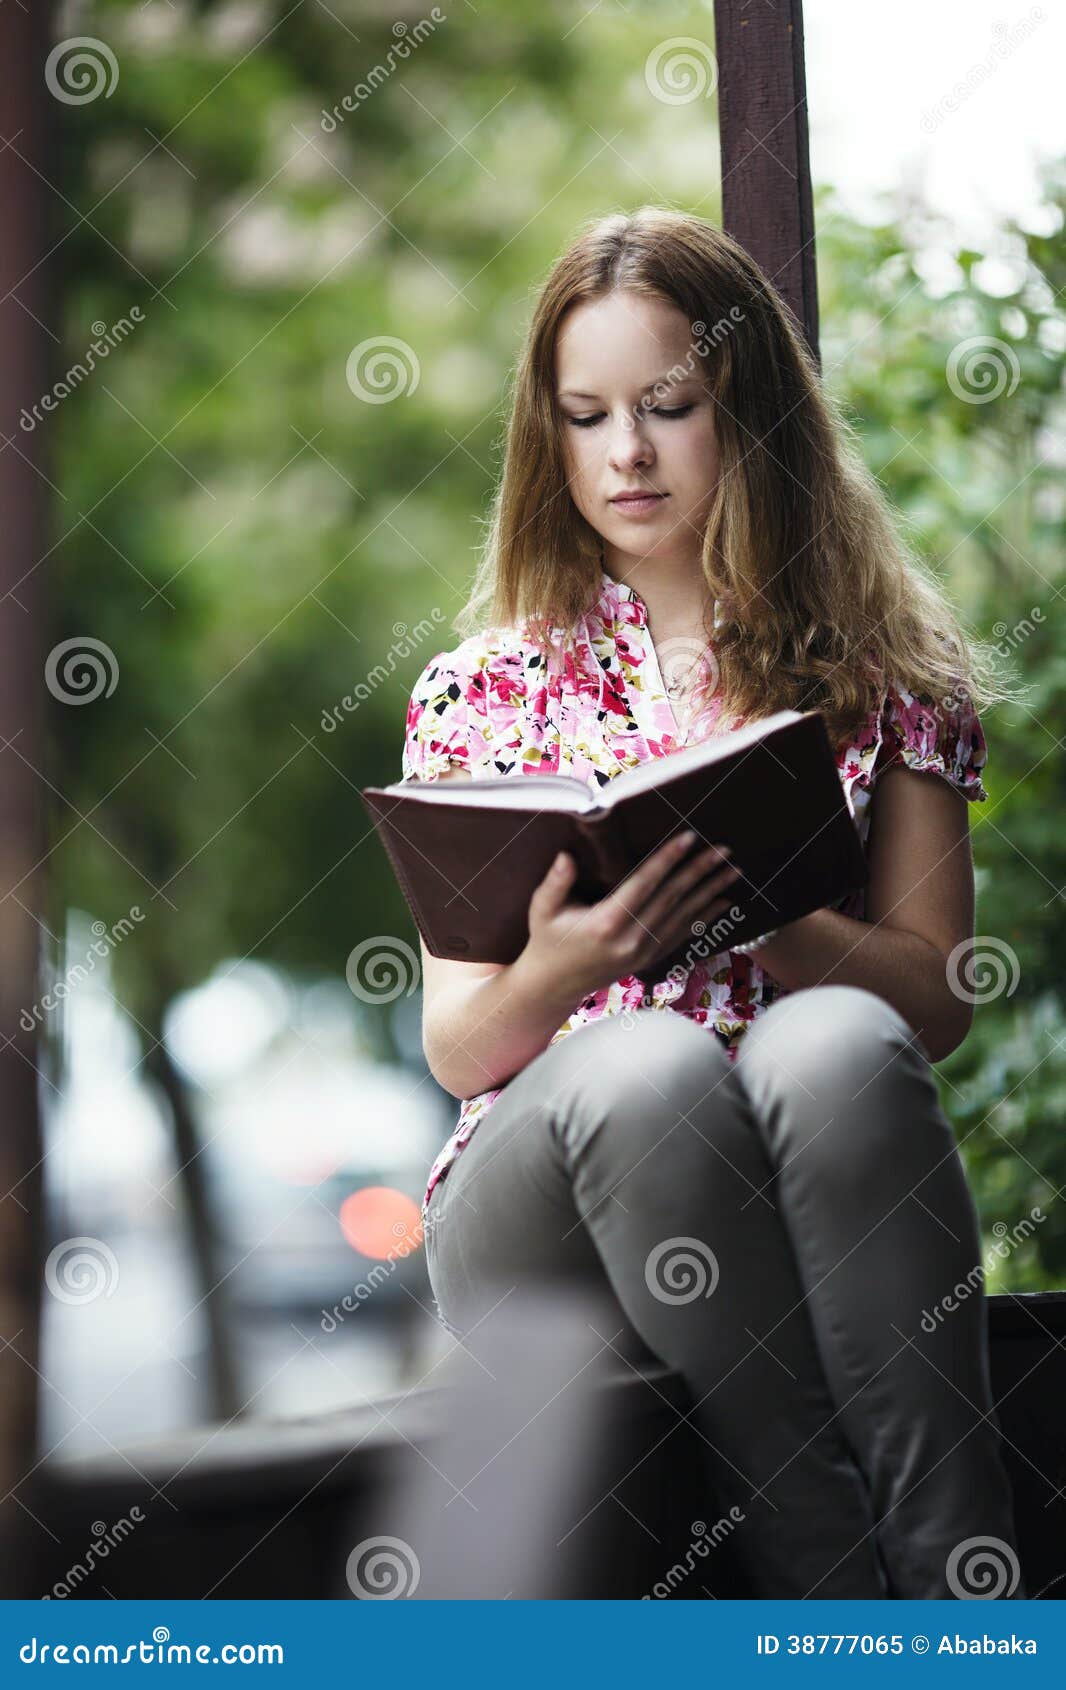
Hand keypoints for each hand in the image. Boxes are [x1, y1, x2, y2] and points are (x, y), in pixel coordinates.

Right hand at [519, 831, 742, 1001]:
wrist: (554, 986)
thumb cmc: (547, 941)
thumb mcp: (542, 910)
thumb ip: (555, 882)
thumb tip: (566, 855)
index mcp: (605, 923)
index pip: (643, 884)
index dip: (667, 859)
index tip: (688, 838)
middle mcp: (630, 939)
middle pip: (672, 898)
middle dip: (700, 871)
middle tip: (724, 850)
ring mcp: (643, 952)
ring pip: (683, 916)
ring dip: (711, 891)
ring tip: (734, 871)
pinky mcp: (649, 959)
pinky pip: (682, 934)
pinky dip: (705, 917)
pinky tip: (723, 902)